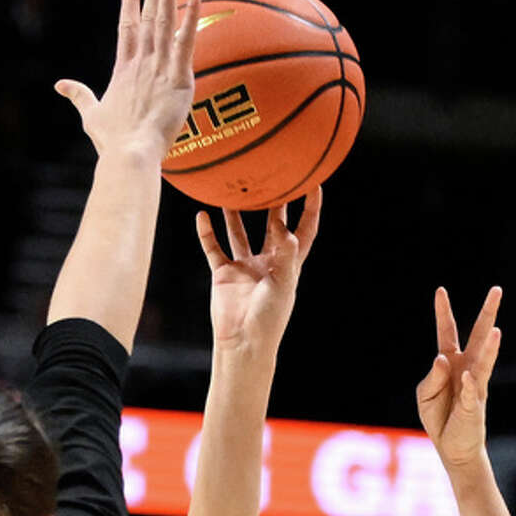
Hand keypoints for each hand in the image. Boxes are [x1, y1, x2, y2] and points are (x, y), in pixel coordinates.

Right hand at [55, 0, 198, 160]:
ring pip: (165, 21)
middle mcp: (141, 62)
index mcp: (124, 69)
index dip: (129, 2)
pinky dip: (192, 20)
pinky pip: (186, 43)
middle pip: (148, 15)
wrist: (129, 155)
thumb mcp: (91, 115)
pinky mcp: (178, 79)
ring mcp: (159, 68)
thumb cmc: (112, 142)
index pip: (127, 26)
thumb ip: (79, 95)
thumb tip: (60, 85)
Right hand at [196, 192, 320, 355]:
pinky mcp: (223, 273)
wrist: (244, 343)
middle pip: (271, 223)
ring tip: (230, 187)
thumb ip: (284, 253)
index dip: (311, 206)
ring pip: (239, 231)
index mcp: (289, 263)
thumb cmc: (269, 319)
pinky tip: (202, 215)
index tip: (313, 181)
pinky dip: (207, 233)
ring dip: (234, 212)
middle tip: (268, 173)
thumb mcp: (283, 283)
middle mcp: (267, 261)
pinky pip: (214, 248)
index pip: (305, 229)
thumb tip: (283, 226)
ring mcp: (245, 266)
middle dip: (271, 200)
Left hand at [415, 285, 501, 471]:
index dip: (443, 312)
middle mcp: (466, 368)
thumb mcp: (424, 395)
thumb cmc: (439, 418)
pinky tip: (468, 376)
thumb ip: (431, 377)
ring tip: (497, 330)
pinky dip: (469, 386)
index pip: (447, 333)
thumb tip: (442, 360)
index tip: (440, 290)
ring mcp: (474, 385)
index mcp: (451, 362)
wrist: (452, 448)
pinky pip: (473, 393)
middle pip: (478, 336)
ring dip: (490, 348)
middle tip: (497, 290)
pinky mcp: (475, 405)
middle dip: (487, 314)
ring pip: (483, 362)